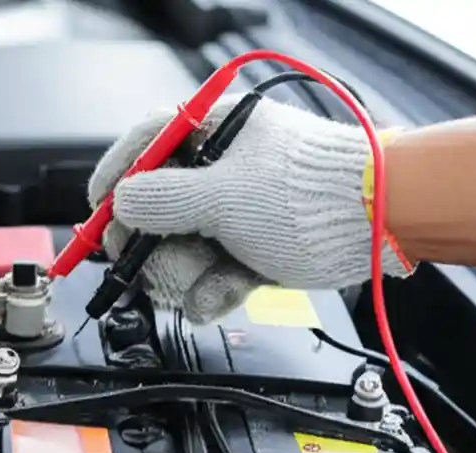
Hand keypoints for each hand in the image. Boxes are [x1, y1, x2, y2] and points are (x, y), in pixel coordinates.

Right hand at [87, 96, 408, 322]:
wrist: (379, 225)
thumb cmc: (310, 196)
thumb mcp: (222, 196)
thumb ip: (162, 201)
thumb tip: (121, 205)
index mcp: (214, 132)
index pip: (145, 144)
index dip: (114, 178)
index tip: (96, 212)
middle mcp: (221, 169)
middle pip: (154, 208)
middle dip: (154, 247)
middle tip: (149, 266)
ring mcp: (236, 211)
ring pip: (181, 249)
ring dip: (186, 276)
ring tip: (205, 284)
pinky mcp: (252, 248)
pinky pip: (212, 272)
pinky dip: (213, 290)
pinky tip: (219, 297)